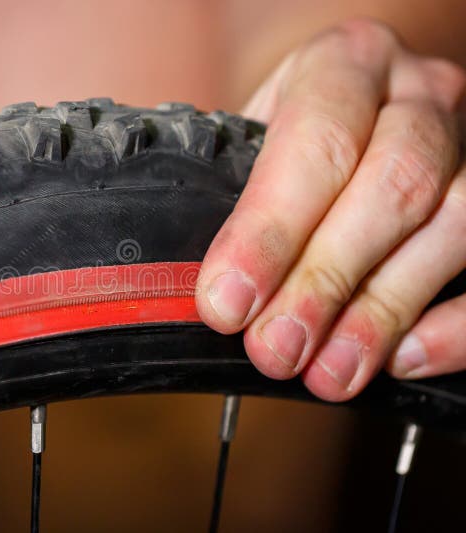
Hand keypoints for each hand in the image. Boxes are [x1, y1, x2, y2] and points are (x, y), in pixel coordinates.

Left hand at [196, 18, 465, 400]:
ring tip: (328, 371)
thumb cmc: (296, 136)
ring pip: (454, 226)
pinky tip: (402, 357)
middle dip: (325, 279)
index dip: (270, 230)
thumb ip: (235, 198)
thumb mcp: (255, 141)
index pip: (315, 142)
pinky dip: (454, 325)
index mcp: (344, 65)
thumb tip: (214, 295)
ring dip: (382, 312)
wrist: (361, 108)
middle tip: (276, 346)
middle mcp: (420, 96)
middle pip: (393, 185)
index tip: (229, 300)